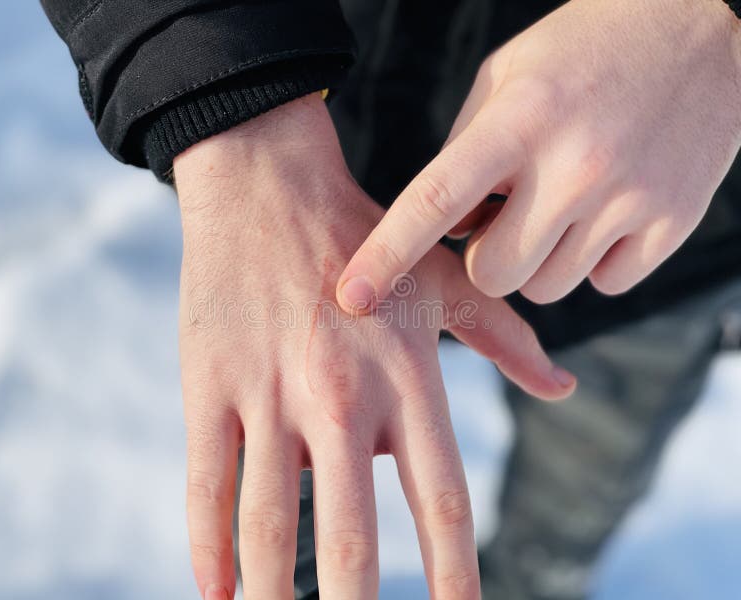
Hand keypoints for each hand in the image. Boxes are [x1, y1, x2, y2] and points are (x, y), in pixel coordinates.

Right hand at [174, 95, 573, 599]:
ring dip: (273, 593)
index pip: (441, 502)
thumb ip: (506, 342)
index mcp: (406, 378)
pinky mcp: (211, 385)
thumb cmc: (362, 238)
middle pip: (351, 536)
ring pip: (268, 522)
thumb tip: (564, 389)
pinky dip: (209, 545)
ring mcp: (269, 393)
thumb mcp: (444, 282)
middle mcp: (341, 396)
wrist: (268, 184)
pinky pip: (209, 481)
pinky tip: (215, 591)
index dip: (454, 578)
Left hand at [336, 0, 740, 310]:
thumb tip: (447, 225)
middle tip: (506, 216)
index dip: (387, 254)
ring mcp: (628, 197)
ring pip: (546, 287)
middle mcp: (574, 164)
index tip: (351, 296)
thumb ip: (465, 150)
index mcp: (519, 119)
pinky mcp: (672, 221)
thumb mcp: (508, 76)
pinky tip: (606, 211)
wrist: (704, 27)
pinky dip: (594, 260)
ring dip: (539, 259)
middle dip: (484, 258)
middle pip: (490, 272)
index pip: (436, 200)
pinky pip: (604, 283)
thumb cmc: (586, 53)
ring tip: (561, 203)